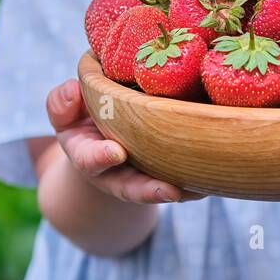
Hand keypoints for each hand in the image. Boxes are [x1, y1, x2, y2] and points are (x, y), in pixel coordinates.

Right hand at [45, 78, 207, 203]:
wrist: (106, 137)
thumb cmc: (85, 119)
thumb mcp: (66, 112)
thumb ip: (62, 103)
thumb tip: (72, 88)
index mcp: (87, 155)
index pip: (90, 159)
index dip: (100, 157)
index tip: (115, 153)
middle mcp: (115, 173)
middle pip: (130, 187)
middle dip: (148, 190)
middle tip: (170, 191)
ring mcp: (141, 177)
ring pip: (159, 188)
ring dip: (181, 191)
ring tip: (201, 189)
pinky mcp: (164, 173)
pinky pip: (182, 180)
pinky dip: (198, 182)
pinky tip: (217, 179)